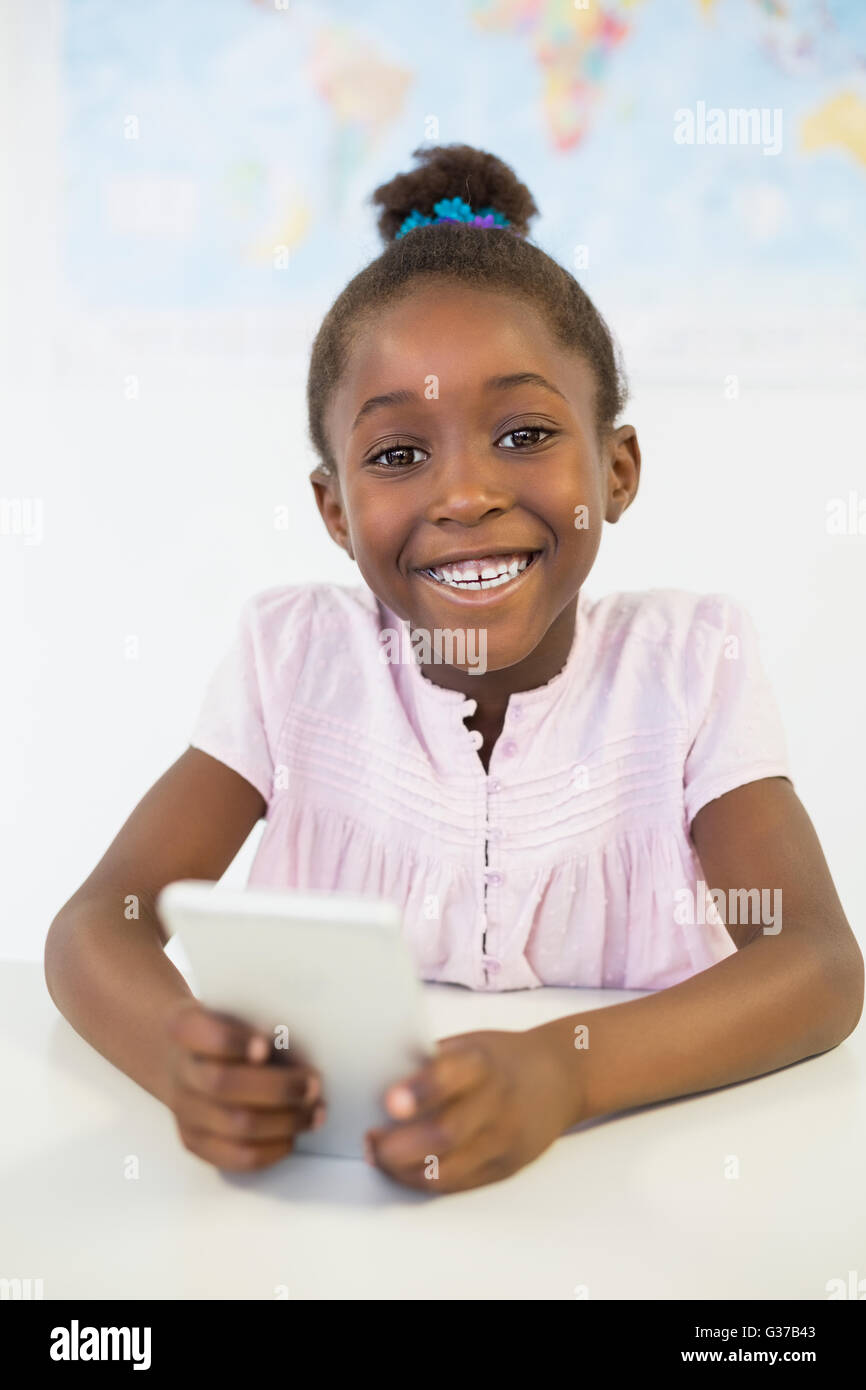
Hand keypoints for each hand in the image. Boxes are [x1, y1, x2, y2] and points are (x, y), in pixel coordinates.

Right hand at [164, 999, 325, 1170]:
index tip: (265, 1046)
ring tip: (315, 1113)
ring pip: (235, 1124)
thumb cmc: (225, 1031)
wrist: (183, 1056)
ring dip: (284, 1121)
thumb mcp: (233, 1012)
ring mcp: (183, 1111)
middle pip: (223, 1084)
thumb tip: (302, 1058)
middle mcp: (180, 1072)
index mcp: (185, 1028)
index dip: (233, 1042)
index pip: (202, 1034)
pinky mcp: (195, 1141)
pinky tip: (292, 1137)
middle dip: (277, 1087)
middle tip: (313, 1085)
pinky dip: (271, 1149)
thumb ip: (260, 1025)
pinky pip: (235, 1156)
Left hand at [364, 1027, 577, 1192]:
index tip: (389, 1101)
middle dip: (398, 1146)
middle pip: (444, 1135)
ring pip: (446, 1170)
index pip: (451, 1076)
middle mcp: (497, 1103)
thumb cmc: (502, 1058)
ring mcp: (503, 1141)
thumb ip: (432, 1064)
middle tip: (371, 1140)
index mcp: (483, 1063)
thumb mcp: (470, 1045)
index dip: (419, 1090)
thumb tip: (375, 1081)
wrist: (560, 1077)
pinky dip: (422, 1180)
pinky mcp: (505, 1168)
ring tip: (379, 1156)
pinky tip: (404, 1169)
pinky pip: (456, 1184)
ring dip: (403, 1169)